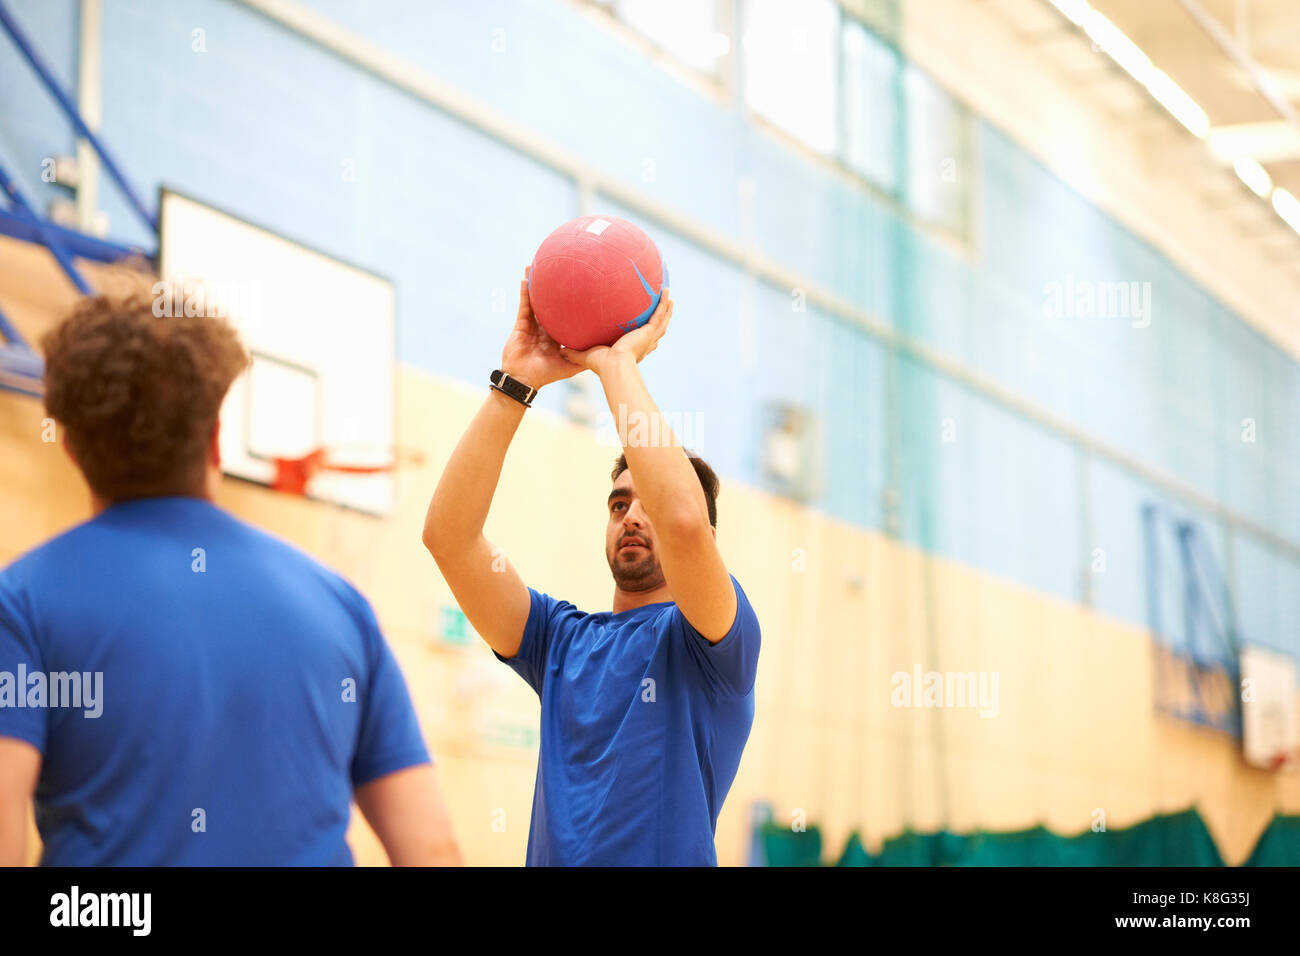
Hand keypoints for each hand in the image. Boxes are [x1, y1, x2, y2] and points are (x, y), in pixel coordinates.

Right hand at [499, 267, 582, 388]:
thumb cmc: (547, 374)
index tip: (581, 288)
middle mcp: (545, 327)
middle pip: (551, 303)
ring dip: (537, 282)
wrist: (524, 380)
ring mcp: (532, 324)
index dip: (572, 303)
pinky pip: (524, 304)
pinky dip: (526, 292)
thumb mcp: (572, 365)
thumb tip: (609, 353)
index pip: (566, 316)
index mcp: (557, 334)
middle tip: (563, 269)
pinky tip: (528, 278)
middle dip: (555, 287)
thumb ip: (587, 357)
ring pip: (536, 299)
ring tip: (540, 264)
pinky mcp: (521, 323)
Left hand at [561, 289, 672, 377]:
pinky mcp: (649, 331)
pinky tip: (666, 291)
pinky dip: (664, 303)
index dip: (647, 337)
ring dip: (666, 308)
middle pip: (656, 330)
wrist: (614, 367)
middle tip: (663, 309)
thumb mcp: (586, 356)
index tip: (647, 330)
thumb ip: (575, 352)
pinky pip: (659, 314)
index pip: (642, 342)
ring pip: (662, 320)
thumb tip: (560, 350)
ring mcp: (648, 337)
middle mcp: (644, 344)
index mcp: (633, 350)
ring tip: (669, 296)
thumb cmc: (602, 366)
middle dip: (660, 320)